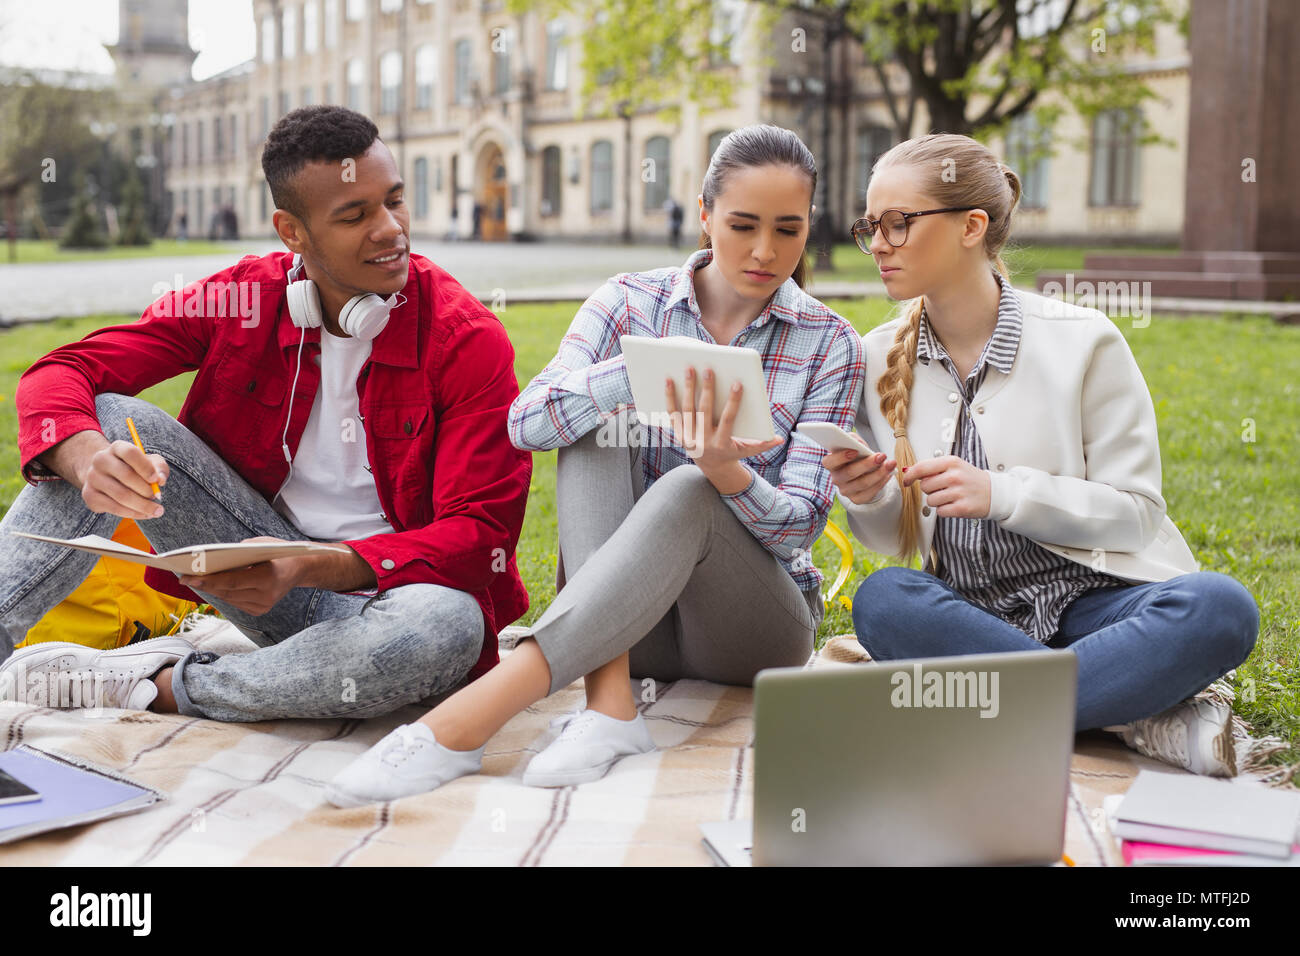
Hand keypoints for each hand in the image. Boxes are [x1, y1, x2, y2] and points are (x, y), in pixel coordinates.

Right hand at [80, 439, 169, 520]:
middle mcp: (100, 460)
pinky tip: (144, 514)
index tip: (157, 480)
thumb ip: (159, 468)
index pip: (130, 453)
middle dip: (146, 490)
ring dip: (142, 505)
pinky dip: (133, 513)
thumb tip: (160, 480)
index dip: (145, 467)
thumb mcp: (150, 463)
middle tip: (157, 497)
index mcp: (117, 447)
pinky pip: (114, 508)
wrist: (106, 476)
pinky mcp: (89, 495)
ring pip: (121, 495)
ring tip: (156, 510)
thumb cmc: (134, 468)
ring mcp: (93, 478)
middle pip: (126, 475)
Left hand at [178, 536, 300, 615]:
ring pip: (228, 599)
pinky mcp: (260, 610)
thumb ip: (238, 552)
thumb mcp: (260, 544)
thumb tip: (210, 562)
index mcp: (268, 578)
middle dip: (205, 584)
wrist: (301, 568)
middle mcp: (266, 595)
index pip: (231, 581)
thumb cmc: (279, 552)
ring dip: (212, 590)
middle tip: (184, 577)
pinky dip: (224, 593)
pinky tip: (213, 586)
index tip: (187, 577)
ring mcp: (263, 605)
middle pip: (227, 592)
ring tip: (194, 580)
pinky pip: (235, 602)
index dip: (207, 580)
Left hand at [664, 366, 781, 472]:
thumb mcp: (748, 450)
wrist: (712, 466)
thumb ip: (763, 444)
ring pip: (687, 409)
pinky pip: (672, 412)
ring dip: (688, 388)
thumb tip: (780, 439)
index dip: (734, 401)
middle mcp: (703, 440)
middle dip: (707, 389)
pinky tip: (669, 380)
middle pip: (704, 411)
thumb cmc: (733, 450)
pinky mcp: (678, 433)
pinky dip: (670, 396)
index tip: (738, 383)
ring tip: (689, 369)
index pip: (728, 419)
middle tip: (709, 369)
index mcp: (722, 442)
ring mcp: (688, 437)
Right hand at [824, 447, 896, 504]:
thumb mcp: (854, 444)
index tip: (855, 451)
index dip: (841, 457)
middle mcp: (836, 479)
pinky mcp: (856, 499)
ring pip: (863, 483)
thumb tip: (859, 444)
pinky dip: (881, 482)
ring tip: (891, 464)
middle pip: (850, 473)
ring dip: (879, 473)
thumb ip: (854, 440)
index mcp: (831, 464)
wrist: (862, 473)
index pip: (830, 462)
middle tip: (882, 456)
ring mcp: (846, 490)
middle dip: (867, 464)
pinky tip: (888, 474)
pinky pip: (870, 492)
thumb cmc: (857, 455)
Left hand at [900, 456, 990, 518]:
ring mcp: (959, 492)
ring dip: (937, 501)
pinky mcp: (962, 507)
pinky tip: (954, 504)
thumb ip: (932, 467)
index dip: (909, 475)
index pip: (921, 468)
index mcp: (951, 462)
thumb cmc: (971, 478)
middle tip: (942, 488)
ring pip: (930, 500)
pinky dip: (944, 510)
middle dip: (929, 489)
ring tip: (950, 496)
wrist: (994, 492)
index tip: (906, 480)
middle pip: (924, 486)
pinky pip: (940, 511)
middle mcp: (955, 476)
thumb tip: (908, 471)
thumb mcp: (954, 466)